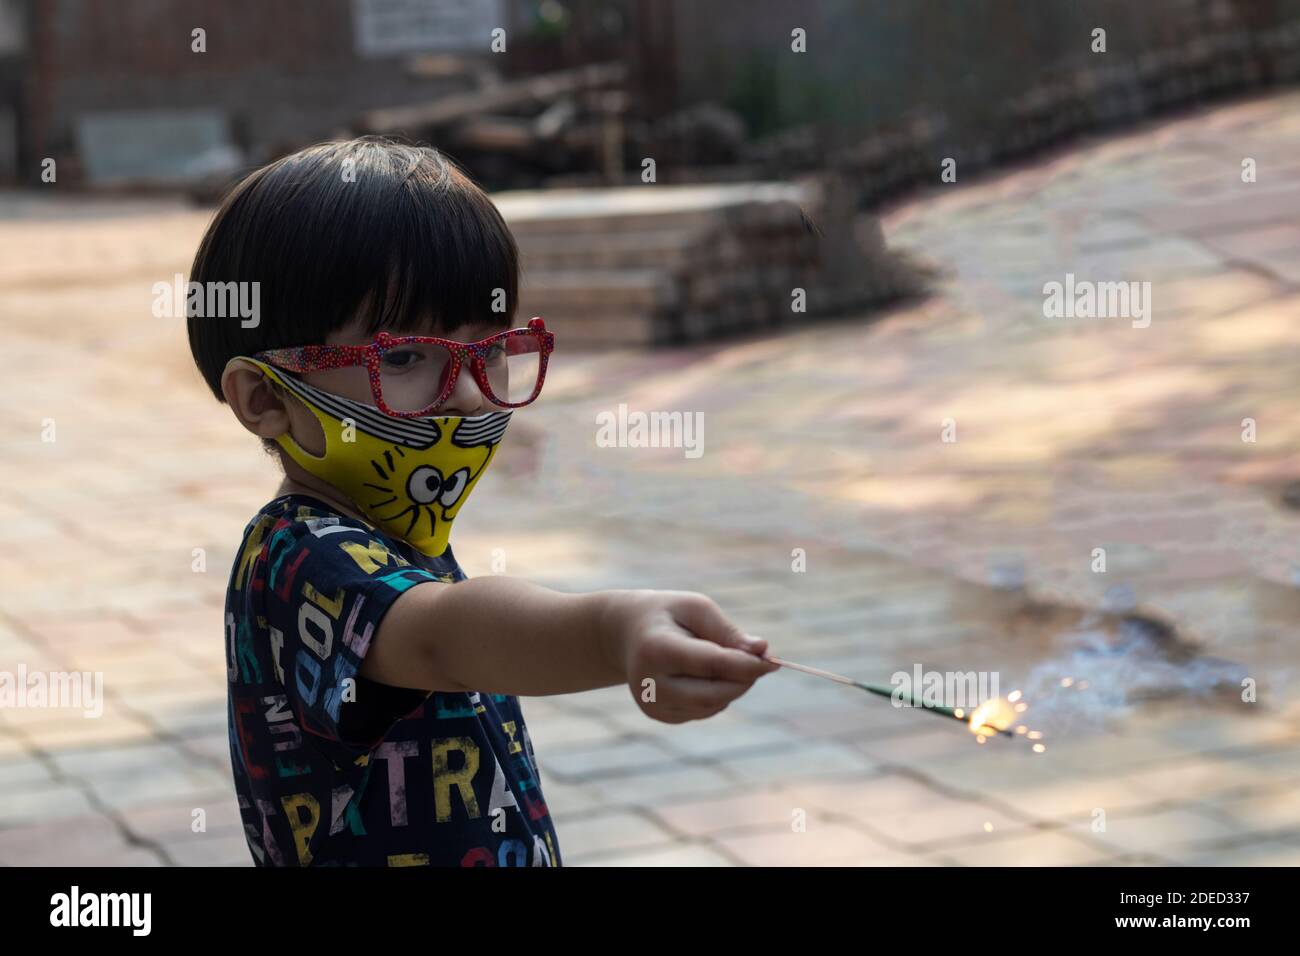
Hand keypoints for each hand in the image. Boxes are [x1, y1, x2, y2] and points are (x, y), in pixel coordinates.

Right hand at [598, 590, 778, 723]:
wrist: (625, 633)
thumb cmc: (668, 614)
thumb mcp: (696, 608)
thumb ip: (728, 631)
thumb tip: (762, 651)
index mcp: (656, 650)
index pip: (710, 664)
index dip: (746, 665)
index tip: (772, 660)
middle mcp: (649, 683)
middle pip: (713, 693)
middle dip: (744, 680)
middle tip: (762, 662)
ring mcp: (652, 704)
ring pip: (712, 706)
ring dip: (733, 687)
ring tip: (730, 661)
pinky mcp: (659, 715)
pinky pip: (703, 711)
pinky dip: (718, 695)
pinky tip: (709, 675)